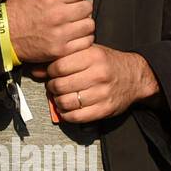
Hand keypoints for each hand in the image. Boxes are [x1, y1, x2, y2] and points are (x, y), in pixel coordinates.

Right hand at [5, 0, 94, 62]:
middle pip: (87, 7)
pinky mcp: (60, 49)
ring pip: (89, 25)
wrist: (4, 36)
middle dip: (81, 6)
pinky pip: (86, 42)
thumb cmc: (16, 12)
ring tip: (75, 23)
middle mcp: (56, 15)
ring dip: (83, 23)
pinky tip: (74, 35)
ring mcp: (60, 34)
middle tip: (74, 9)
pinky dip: (83, 38)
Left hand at [27, 45, 158, 123]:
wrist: (135, 77)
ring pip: (66, 102)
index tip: (51, 73)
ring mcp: (102, 93)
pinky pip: (76, 116)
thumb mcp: (86, 53)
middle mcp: (98, 74)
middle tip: (54, 86)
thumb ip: (62, 59)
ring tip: (60, 97)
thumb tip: (35, 70)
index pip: (58, 66)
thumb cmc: (107, 63)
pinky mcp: (105, 109)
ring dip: (58, 102)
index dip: (49, 72)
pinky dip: (66, 115)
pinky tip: (67, 109)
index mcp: (92, 56)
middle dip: (52, 87)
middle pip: (60, 85)